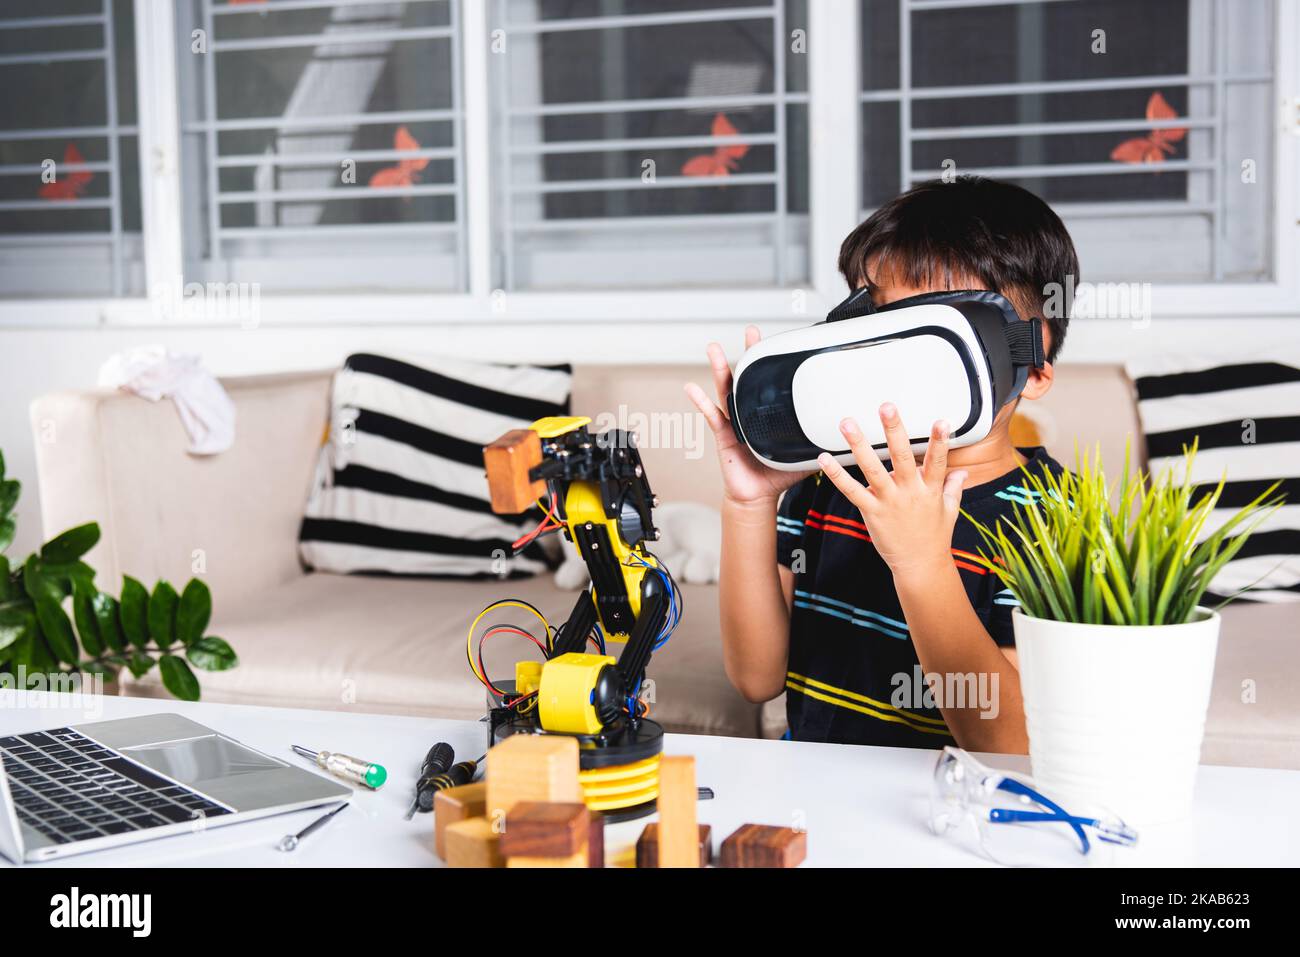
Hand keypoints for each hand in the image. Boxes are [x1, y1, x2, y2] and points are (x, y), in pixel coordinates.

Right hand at [685, 326, 812, 507]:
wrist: (758, 496)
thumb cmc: (776, 476)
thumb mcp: (804, 457)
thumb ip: (821, 446)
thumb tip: (846, 440)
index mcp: (768, 416)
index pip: (772, 384)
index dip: (774, 364)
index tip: (779, 343)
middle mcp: (750, 415)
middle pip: (749, 378)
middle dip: (749, 354)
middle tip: (752, 332)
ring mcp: (735, 423)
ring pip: (726, 390)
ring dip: (719, 369)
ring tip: (713, 349)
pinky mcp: (724, 436)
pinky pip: (712, 416)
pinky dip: (701, 402)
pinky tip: (692, 389)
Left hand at [816, 404, 967, 576]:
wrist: (920, 565)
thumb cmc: (934, 536)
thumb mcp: (950, 510)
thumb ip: (952, 487)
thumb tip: (963, 472)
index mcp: (930, 489)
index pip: (937, 461)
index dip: (940, 442)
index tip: (942, 421)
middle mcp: (909, 492)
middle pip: (902, 457)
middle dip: (894, 430)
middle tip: (887, 407)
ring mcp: (889, 501)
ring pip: (872, 469)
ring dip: (858, 445)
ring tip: (847, 423)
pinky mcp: (871, 511)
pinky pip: (851, 491)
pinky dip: (836, 475)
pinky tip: (824, 458)